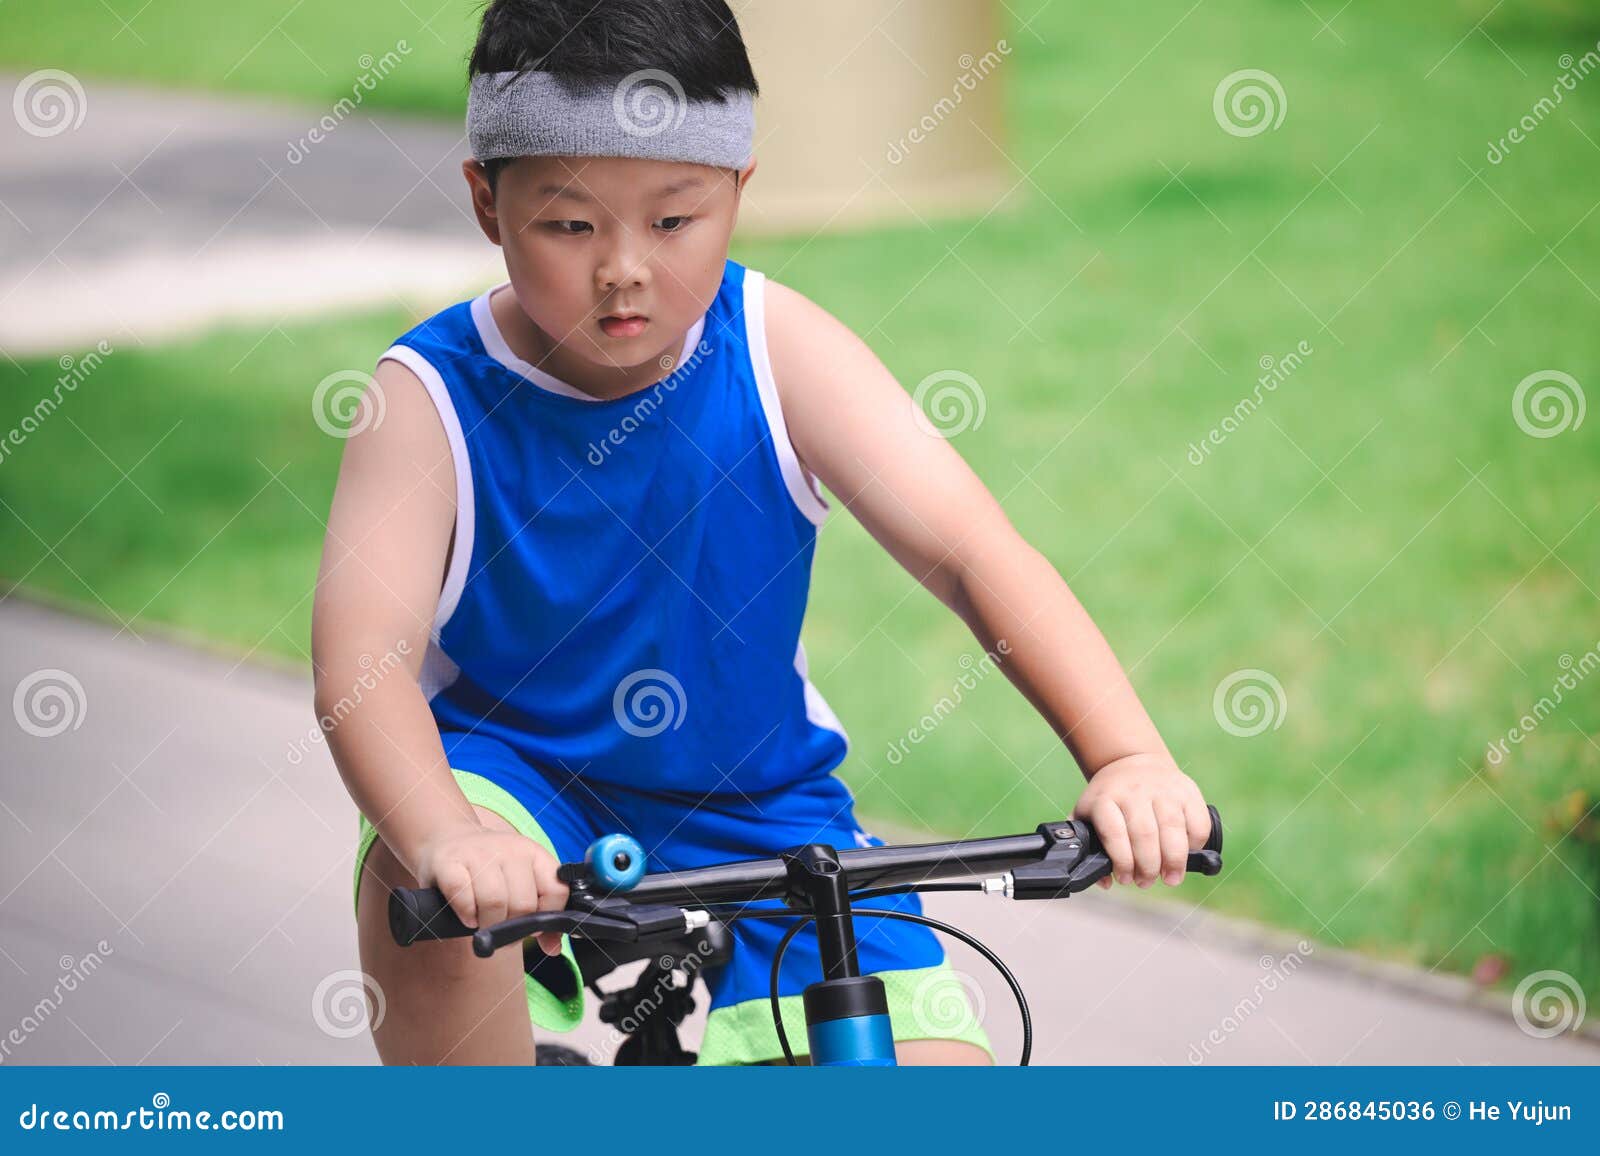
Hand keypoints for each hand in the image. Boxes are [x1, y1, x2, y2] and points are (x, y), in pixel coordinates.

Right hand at [414, 823, 568, 954]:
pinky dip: (467, 914)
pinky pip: (463, 897)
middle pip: (524, 904)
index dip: (546, 916)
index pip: (557, 891)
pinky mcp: (449, 862)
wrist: (447, 837)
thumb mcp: (520, 882)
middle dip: (512, 928)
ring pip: (495, 902)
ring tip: (483, 924)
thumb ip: (540, 914)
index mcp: (534, 854)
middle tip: (501, 931)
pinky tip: (467, 917)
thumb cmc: (489, 868)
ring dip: (489, 925)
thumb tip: (554, 949)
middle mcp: (510, 849)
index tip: (531, 925)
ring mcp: (479, 853)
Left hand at [1072, 752, 1209, 889]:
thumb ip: (1090, 848)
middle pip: (1145, 834)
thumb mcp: (1089, 815)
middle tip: (1146, 882)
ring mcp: (1163, 789)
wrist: (1131, 761)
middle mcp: (1135, 792)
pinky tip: (1187, 854)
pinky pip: (1198, 822)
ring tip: (1171, 878)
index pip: (1114, 832)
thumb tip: (1106, 882)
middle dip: (1148, 867)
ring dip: (1174, 861)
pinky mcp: (1188, 791)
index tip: (1125, 878)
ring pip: (1173, 828)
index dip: (1122, 861)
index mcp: (1106, 798)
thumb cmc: (1110, 798)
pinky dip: (1195, 845)